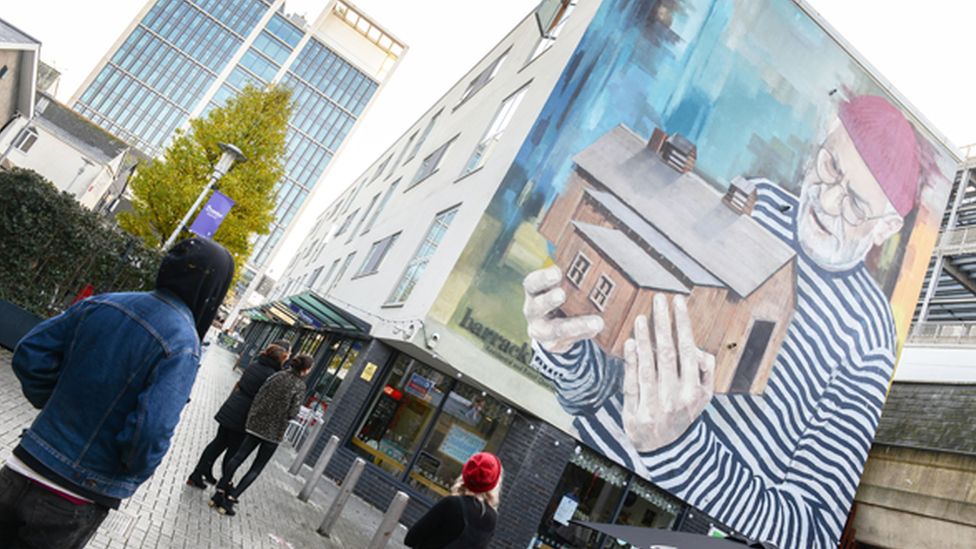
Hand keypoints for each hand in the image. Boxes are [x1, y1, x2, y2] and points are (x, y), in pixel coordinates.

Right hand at [523, 265, 604, 353]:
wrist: (554, 326)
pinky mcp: (553, 344)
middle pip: (537, 307)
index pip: (532, 283)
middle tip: (562, 294)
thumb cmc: (562, 298)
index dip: (542, 278)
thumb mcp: (562, 285)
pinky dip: (584, 334)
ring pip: (555, 330)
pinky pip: (568, 341)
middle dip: (549, 301)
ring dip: (576, 326)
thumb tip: (593, 258)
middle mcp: (533, 311)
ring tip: (596, 323)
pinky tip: (597, 329)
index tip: (557, 272)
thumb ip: (571, 276)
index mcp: (534, 292)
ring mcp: (541, 330)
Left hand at [622, 294, 714, 451]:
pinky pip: (632, 384)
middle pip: (669, 354)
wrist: (664, 450)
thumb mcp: (703, 398)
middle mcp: (676, 397)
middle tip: (658, 301)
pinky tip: (630, 343)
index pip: (689, 350)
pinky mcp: (636, 413)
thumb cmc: (681, 414)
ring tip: (641, 318)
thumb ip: (705, 372)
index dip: (683, 325)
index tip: (678, 302)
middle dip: (664, 324)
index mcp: (694, 391)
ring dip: (645, 340)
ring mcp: (655, 406)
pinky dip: (631, 362)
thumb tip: (700, 350)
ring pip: (650, 367)